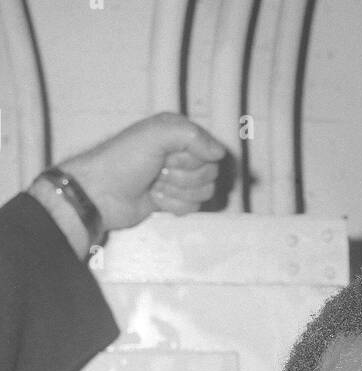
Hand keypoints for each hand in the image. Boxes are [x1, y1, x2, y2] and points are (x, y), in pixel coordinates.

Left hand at [58, 112, 226, 232]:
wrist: (102, 193)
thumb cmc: (123, 162)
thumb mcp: (154, 135)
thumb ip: (191, 135)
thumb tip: (218, 153)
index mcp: (177, 133)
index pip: (211, 150)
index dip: (194, 158)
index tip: (170, 157)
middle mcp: (180, 153)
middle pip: (210, 173)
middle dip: (184, 176)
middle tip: (159, 171)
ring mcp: (178, 178)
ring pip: (204, 192)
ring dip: (178, 191)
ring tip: (155, 184)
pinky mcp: (174, 199)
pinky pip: (194, 207)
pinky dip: (174, 205)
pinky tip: (155, 198)